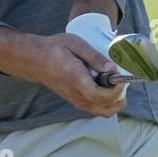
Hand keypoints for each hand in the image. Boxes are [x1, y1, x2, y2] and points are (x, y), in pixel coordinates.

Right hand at [0, 28, 126, 116]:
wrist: (35, 59)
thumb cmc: (54, 49)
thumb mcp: (76, 44)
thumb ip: (95, 57)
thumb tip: (113, 68)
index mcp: (76, 79)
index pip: (100, 95)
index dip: (115, 90)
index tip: (120, 78)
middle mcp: (76, 94)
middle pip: (104, 109)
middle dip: (119, 98)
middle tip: (122, 83)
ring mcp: (75, 100)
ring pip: (101, 112)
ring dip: (114, 103)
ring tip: (117, 86)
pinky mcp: (75, 101)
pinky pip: (95, 109)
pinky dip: (106, 103)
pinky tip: (107, 88)